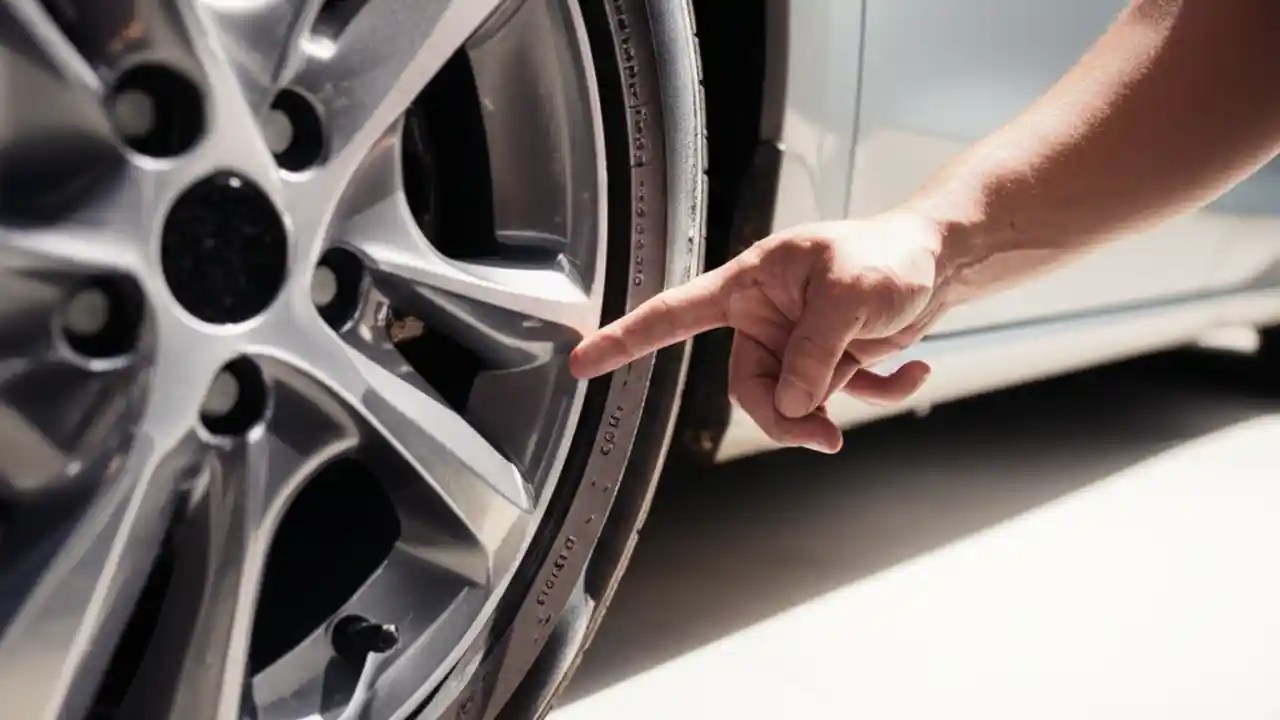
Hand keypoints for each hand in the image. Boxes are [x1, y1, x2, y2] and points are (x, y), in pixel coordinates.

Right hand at [569, 211, 952, 452]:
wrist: (940, 260)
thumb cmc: (889, 255)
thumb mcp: (850, 296)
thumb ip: (814, 352)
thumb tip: (793, 404)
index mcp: (750, 285)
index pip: (675, 314)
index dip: (625, 339)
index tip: (583, 362)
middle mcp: (766, 319)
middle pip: (749, 388)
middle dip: (787, 416)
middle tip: (825, 436)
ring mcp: (797, 344)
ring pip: (793, 402)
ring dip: (838, 406)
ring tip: (892, 379)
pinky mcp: (830, 363)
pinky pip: (838, 399)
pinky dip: (879, 393)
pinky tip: (915, 371)